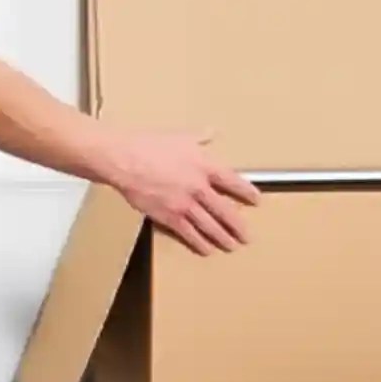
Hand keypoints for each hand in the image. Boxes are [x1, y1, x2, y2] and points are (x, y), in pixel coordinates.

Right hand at [107, 130, 260, 254]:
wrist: (124, 159)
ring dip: (223, 239)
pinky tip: (207, 250)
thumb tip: (212, 131)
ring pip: (210, 227)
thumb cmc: (150, 144)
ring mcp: (185, 204)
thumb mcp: (180, 137)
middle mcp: (200, 187)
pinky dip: (200, 243)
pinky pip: (189, 234)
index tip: (257, 201)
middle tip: (248, 237)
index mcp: (205, 166)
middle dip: (239, 226)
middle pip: (226, 211)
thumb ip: (200, 138)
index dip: (247, 193)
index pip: (234, 182)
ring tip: (232, 246)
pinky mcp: (169, 216)